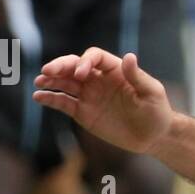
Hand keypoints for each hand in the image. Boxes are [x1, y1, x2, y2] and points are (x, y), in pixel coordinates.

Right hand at [32, 47, 173, 154]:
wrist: (152, 136)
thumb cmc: (156, 111)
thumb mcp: (152, 93)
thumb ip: (138, 76)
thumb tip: (129, 57)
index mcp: (115, 70)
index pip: (94, 57)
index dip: (85, 61)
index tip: (81, 74)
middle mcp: (98, 79)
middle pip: (74, 66)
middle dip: (60, 66)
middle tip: (47, 71)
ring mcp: (89, 95)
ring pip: (65, 83)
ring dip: (51, 80)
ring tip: (39, 82)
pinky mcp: (83, 112)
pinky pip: (63, 102)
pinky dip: (50, 99)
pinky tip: (39, 97)